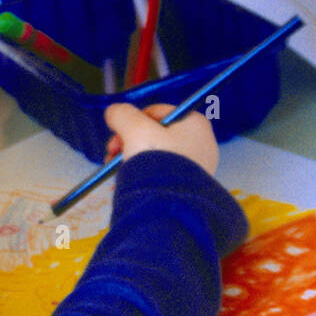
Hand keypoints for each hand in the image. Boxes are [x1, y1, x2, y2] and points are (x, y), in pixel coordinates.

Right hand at [103, 103, 219, 175]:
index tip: (116, 139)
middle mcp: (202, 142)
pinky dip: (144, 175)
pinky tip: (130, 184)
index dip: (130, 123)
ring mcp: (199, 166)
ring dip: (133, 160)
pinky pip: (163, 174)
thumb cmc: (155, 160)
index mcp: (194, 122)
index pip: (155, 112)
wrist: (170, 203)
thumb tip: (113, 112)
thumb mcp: (133, 129)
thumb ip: (121, 114)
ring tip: (118, 174)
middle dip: (129, 144)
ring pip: (156, 155)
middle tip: (112, 156)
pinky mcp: (191, 186)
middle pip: (155, 134)